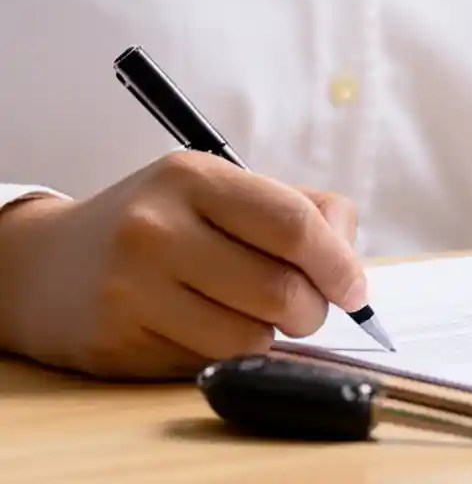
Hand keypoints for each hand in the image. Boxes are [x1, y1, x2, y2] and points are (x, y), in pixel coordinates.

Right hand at [0, 152, 365, 379]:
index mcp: (194, 177)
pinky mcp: (119, 340)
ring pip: (251, 338)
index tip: (354, 288)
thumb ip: (302, 212)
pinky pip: (210, 363)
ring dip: (272, 337)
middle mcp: (157, 228)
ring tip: (252, 315)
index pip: (293, 225)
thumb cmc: (163, 225)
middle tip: (306, 307)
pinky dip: (229, 354)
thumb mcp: (222, 192)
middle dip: (313, 310)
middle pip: (280, 290)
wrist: (48, 263)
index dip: (339, 264)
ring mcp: (132, 287)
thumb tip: (351, 269)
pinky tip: (207, 328)